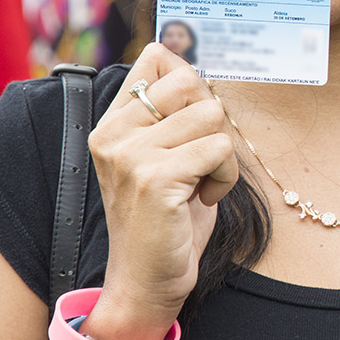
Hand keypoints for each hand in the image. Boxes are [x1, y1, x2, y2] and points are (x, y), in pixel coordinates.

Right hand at [84, 44, 239, 339]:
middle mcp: (114, 134)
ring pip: (212, 115)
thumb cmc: (167, 219)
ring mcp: (130, 155)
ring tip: (200, 185)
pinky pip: (219, 149)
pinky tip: (204, 199)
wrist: (147, 280)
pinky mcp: (155, 178)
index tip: (195, 120)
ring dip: (223, 155)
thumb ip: (174, 113)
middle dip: (212, 121)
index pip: (156, 59)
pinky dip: (226, 177)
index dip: (190, 81)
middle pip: (191, 83)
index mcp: (113, 123)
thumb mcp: (166, 156)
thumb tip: (191, 59)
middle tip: (200, 162)